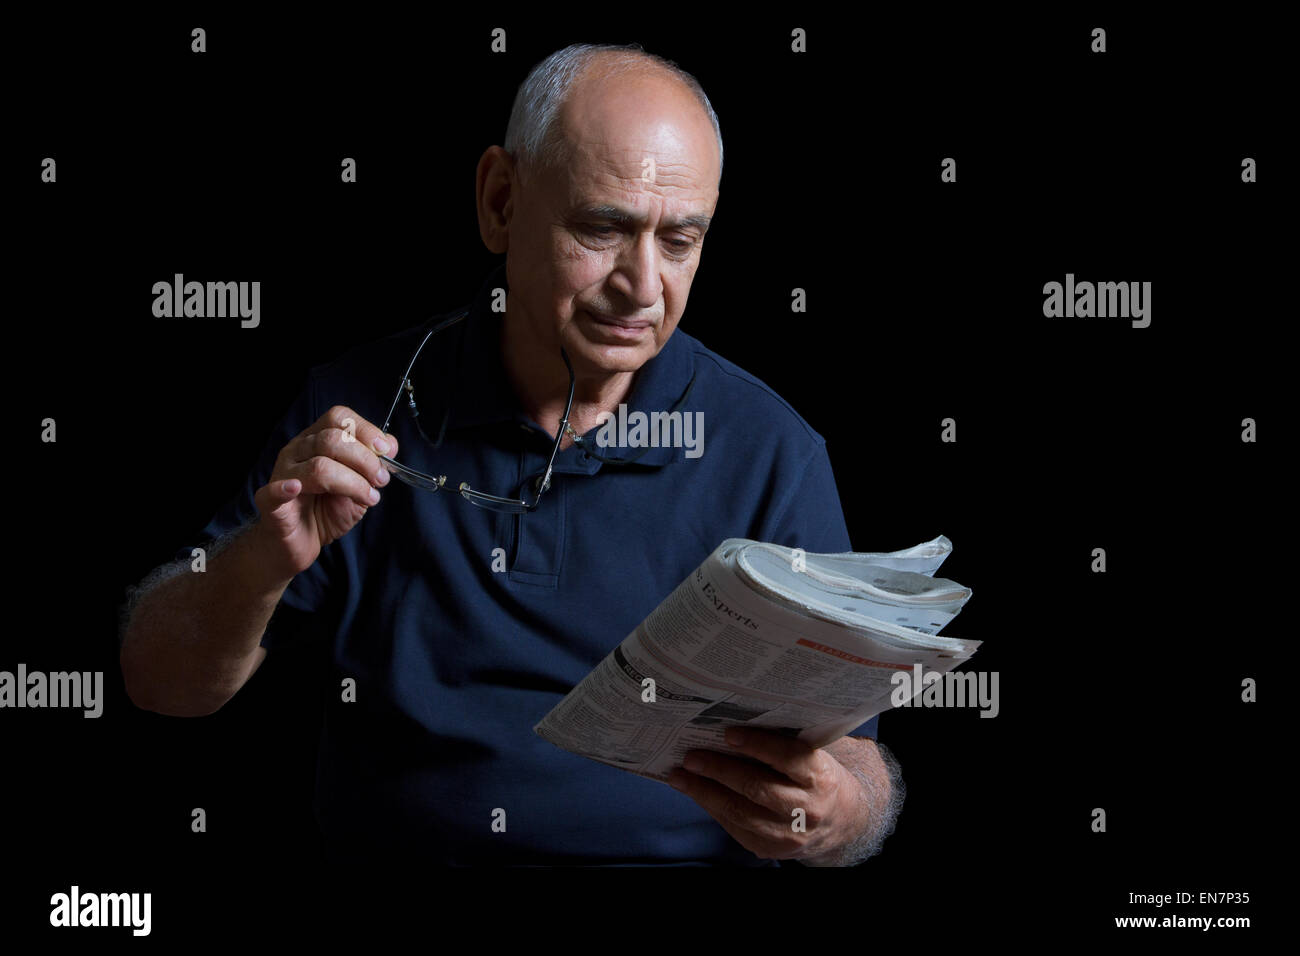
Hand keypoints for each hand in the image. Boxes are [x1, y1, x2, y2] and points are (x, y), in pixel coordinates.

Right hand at [251, 405, 397, 580]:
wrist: (302, 541)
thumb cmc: (328, 510)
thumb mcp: (360, 484)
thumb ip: (373, 464)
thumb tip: (390, 445)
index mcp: (317, 439)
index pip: (338, 418)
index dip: (365, 430)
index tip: (386, 451)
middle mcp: (297, 450)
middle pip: (332, 439)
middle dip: (365, 460)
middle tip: (380, 481)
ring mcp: (282, 474)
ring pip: (318, 466)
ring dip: (352, 482)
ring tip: (368, 497)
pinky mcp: (268, 501)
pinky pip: (274, 490)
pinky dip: (285, 488)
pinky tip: (296, 489)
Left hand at [668, 726, 871, 864]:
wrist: (842, 822)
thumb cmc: (818, 777)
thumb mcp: (814, 756)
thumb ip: (785, 743)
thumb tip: (733, 724)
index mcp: (821, 777)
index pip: (787, 758)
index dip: (757, 744)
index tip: (728, 733)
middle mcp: (807, 809)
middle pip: (756, 788)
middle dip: (719, 770)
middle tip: (691, 756)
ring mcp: (789, 834)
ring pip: (740, 813)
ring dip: (704, 792)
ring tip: (680, 776)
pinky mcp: (772, 850)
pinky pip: (735, 829)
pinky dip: (712, 809)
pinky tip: (696, 793)